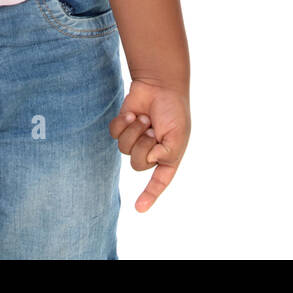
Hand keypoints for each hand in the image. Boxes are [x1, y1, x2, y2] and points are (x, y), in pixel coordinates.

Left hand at [110, 79, 190, 211]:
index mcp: (167, 156)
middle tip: (152, 129)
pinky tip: (131, 113)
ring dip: (134, 130)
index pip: (159, 181)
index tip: (139, 208)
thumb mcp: (178, 135)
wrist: (160, 84)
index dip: (150, 195)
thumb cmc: (173, 109)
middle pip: (136, 163)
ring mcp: (135, 138)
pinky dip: (122, 123)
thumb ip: (167, 154)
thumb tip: (150, 161)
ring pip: (123, 148)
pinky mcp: (122, 125)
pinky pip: (114, 133)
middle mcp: (150, 150)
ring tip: (144, 118)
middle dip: (143, 145)